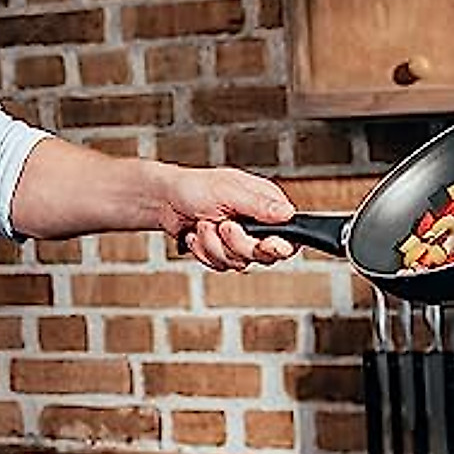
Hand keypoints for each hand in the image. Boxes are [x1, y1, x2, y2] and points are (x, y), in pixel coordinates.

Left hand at [158, 166, 296, 271]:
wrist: (163, 200)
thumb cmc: (193, 187)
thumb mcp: (227, 191)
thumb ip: (258, 205)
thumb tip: (288, 214)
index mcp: (265, 205)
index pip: (290, 235)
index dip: (279, 245)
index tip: (265, 244)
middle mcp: (256, 225)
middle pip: (264, 255)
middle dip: (237, 244)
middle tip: (223, 225)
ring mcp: (239, 241)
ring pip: (239, 263)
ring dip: (214, 245)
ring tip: (203, 224)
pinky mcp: (222, 252)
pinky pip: (219, 265)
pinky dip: (203, 251)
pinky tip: (196, 235)